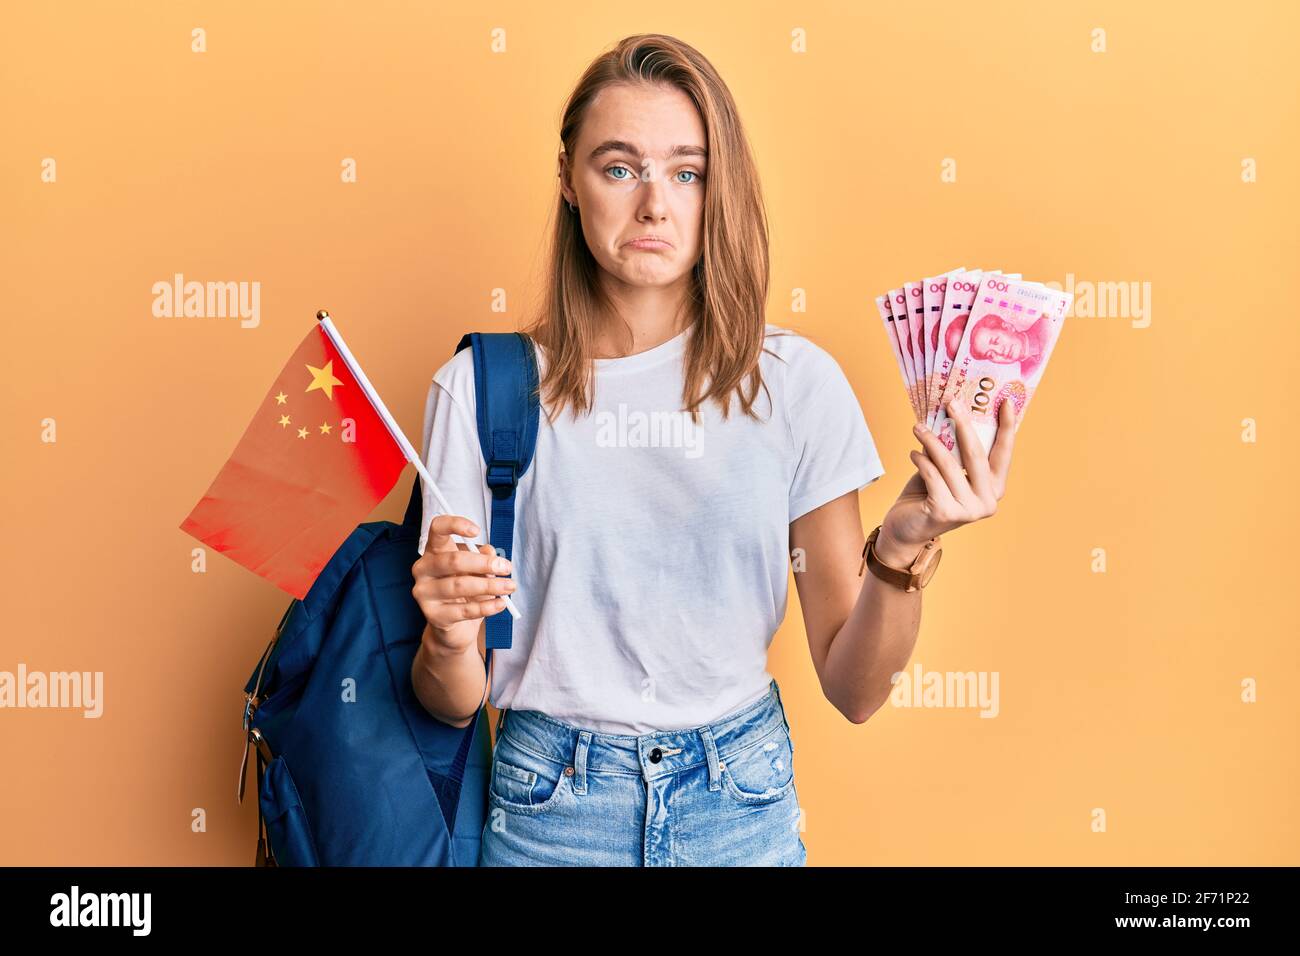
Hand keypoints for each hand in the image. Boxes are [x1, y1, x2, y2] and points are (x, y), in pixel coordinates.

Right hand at [411, 514, 515, 653]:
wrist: (454, 627)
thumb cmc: (466, 592)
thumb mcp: (477, 571)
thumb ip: (483, 558)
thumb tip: (490, 552)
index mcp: (433, 551)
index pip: (437, 529)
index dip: (455, 524)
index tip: (477, 530)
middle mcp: (423, 569)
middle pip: (453, 560)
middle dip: (485, 563)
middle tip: (506, 567)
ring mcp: (424, 593)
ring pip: (459, 585)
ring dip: (490, 586)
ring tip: (509, 586)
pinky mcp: (433, 615)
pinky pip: (463, 610)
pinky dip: (486, 607)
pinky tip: (500, 604)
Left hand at [875, 398, 1018, 565]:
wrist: (905, 529)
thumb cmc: (927, 496)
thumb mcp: (943, 470)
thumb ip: (951, 450)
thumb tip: (948, 417)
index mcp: (994, 489)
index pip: (1003, 453)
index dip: (1006, 427)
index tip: (1005, 401)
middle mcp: (987, 501)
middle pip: (976, 455)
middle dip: (963, 424)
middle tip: (951, 402)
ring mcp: (969, 510)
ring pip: (949, 464)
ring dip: (931, 441)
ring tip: (918, 427)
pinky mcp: (946, 512)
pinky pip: (932, 475)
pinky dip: (921, 461)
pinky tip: (913, 454)